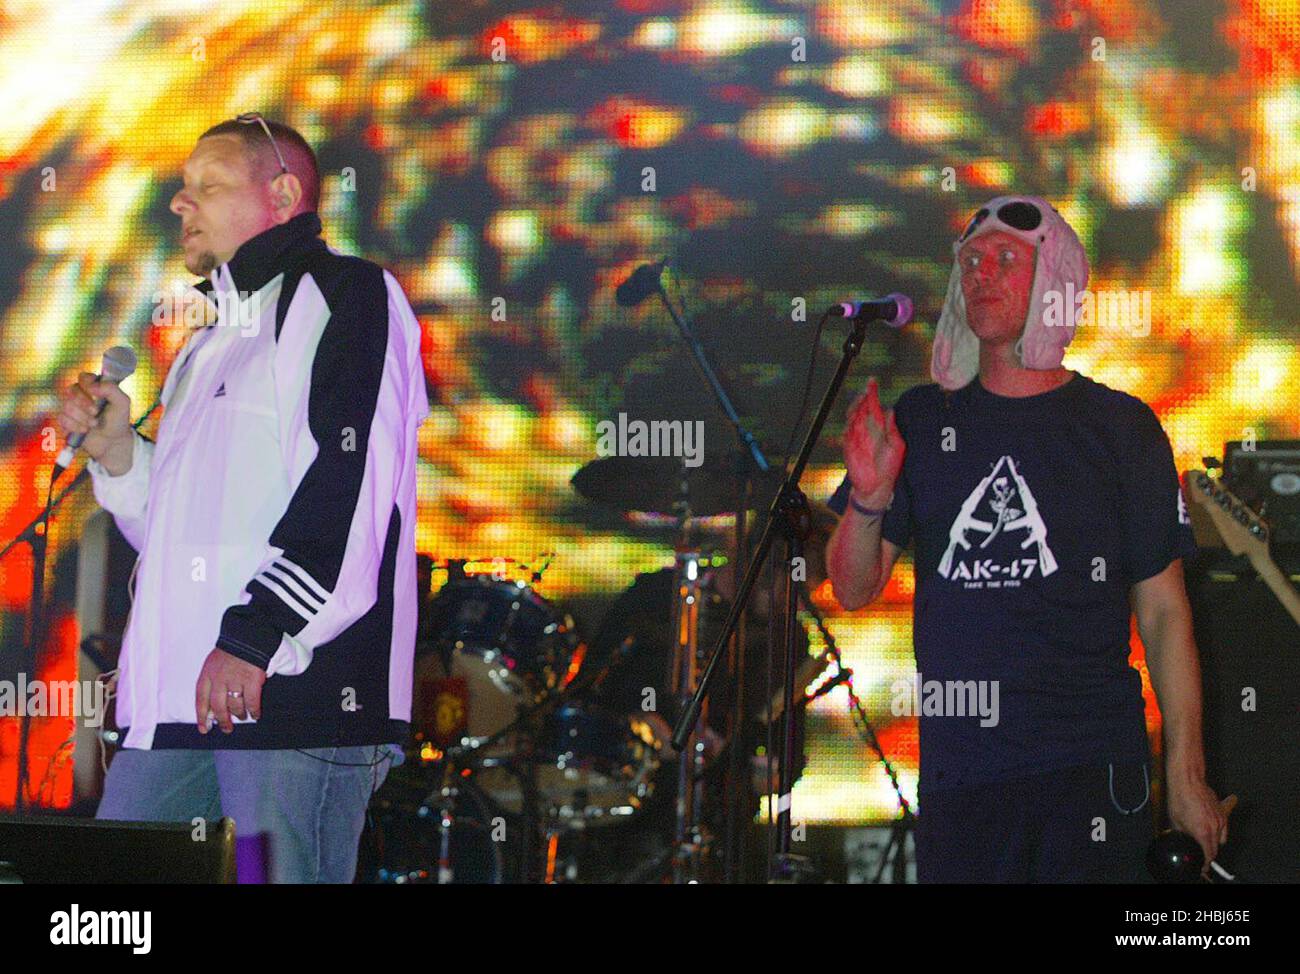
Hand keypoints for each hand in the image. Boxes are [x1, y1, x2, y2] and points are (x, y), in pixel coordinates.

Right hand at [56, 371, 133, 469]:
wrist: (112, 441)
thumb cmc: (117, 420)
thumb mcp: (122, 403)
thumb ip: (112, 389)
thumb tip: (93, 386)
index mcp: (95, 387)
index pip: (84, 377)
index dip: (87, 383)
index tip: (95, 393)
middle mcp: (81, 394)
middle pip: (72, 390)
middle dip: (84, 403)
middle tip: (96, 412)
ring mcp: (71, 407)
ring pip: (67, 406)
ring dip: (82, 417)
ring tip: (94, 424)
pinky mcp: (65, 420)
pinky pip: (62, 419)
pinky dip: (75, 426)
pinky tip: (85, 430)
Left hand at [195, 648, 266, 733]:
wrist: (247, 636)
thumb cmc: (229, 652)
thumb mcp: (212, 665)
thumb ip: (210, 684)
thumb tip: (211, 709)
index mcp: (207, 675)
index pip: (201, 700)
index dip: (202, 716)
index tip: (204, 729)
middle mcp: (219, 680)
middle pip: (218, 706)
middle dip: (222, 720)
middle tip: (227, 728)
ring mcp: (236, 680)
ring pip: (235, 705)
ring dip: (239, 714)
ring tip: (242, 717)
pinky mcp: (252, 680)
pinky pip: (252, 701)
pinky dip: (254, 710)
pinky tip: (256, 714)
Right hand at [843, 377, 903, 507]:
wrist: (876, 487)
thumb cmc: (889, 467)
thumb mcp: (896, 447)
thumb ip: (892, 429)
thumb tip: (890, 410)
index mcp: (879, 427)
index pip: (874, 405)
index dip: (872, 393)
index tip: (872, 381)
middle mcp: (866, 429)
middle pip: (860, 407)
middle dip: (861, 397)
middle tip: (865, 390)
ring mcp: (856, 436)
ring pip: (852, 416)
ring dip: (855, 407)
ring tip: (860, 401)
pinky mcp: (848, 446)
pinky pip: (846, 431)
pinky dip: (848, 424)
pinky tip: (853, 419)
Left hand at [1167, 774, 1232, 875]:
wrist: (1188, 780)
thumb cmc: (1180, 798)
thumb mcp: (1176, 821)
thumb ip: (1183, 835)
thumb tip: (1184, 841)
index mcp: (1203, 833)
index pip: (1209, 855)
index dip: (1205, 862)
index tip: (1202, 865)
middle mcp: (1215, 828)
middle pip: (1216, 848)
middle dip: (1209, 852)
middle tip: (1200, 852)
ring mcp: (1221, 819)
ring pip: (1222, 838)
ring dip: (1214, 841)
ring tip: (1203, 838)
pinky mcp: (1223, 812)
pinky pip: (1224, 826)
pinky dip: (1218, 829)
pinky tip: (1210, 825)